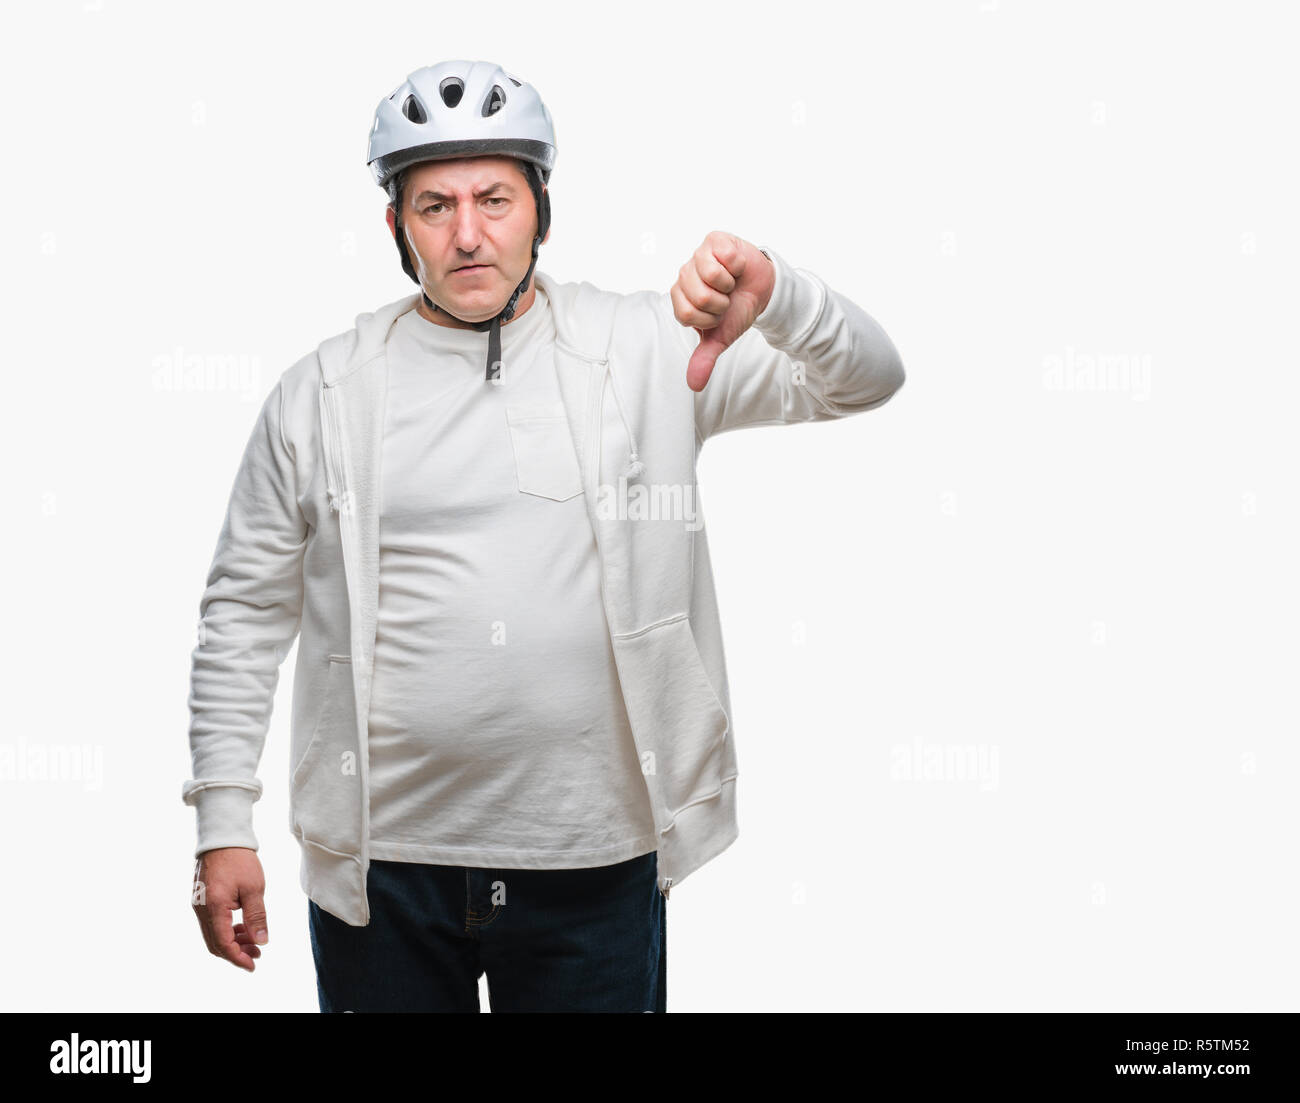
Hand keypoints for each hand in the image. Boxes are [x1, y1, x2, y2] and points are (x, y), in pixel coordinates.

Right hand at [191, 847, 267, 972]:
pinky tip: (243, 927)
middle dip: (236, 952)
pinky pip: (211, 923)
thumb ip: (256, 916)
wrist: (222, 837)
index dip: (238, 958)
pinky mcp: (201, 899)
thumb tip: (261, 941)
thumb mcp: (254, 888)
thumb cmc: (240, 859)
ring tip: (254, 942)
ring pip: (213, 934)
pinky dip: (226, 930)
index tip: (253, 965)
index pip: (223, 943)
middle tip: (257, 955)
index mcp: (214, 908)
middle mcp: (201, 910)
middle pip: (215, 943)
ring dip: (232, 942)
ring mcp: (199, 905)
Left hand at [669, 231, 774, 391]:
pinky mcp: (714, 240)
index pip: (686, 313)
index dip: (709, 317)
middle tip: (726, 298)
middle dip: (720, 302)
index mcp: (680, 299)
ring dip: (729, 283)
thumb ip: (705, 359)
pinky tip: (736, 267)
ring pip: (710, 274)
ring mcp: (697, 256)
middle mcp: (684, 276)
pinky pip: (723, 255)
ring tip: (731, 282)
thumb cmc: (737, 310)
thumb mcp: (722, 337)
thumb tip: (694, 385)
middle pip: (698, 295)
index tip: (718, 314)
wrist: (763, 290)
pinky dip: (737, 264)